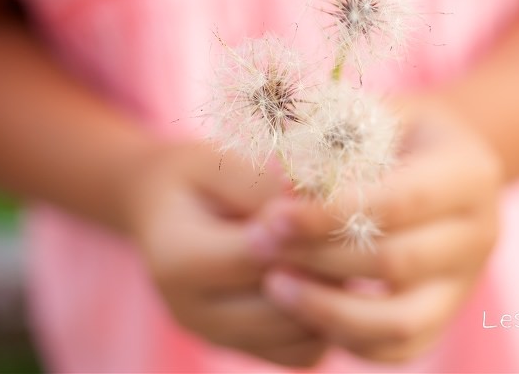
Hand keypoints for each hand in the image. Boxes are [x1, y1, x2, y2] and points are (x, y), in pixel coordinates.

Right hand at [121, 141, 327, 366]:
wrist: (162, 212)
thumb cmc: (194, 179)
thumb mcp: (217, 165)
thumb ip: (261, 185)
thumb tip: (317, 197)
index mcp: (177, 259)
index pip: (253, 258)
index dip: (302, 234)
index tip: (336, 206)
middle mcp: (190, 310)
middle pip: (279, 305)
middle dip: (324, 268)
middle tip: (356, 234)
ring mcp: (215, 336)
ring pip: (297, 337)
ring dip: (331, 298)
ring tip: (348, 256)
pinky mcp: (241, 348)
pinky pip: (300, 354)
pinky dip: (324, 322)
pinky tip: (331, 283)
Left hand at [251, 97, 501, 362]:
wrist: (435, 161)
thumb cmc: (392, 131)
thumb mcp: (372, 113)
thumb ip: (333, 137)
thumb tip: (277, 177)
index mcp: (470, 172)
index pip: (401, 202)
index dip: (333, 213)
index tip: (271, 214)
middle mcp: (480, 232)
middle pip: (397, 262)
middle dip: (319, 257)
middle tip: (257, 244)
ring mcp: (465, 281)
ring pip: (401, 320)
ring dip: (328, 308)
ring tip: (273, 284)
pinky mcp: (445, 315)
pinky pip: (398, 348)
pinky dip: (346, 337)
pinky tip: (300, 309)